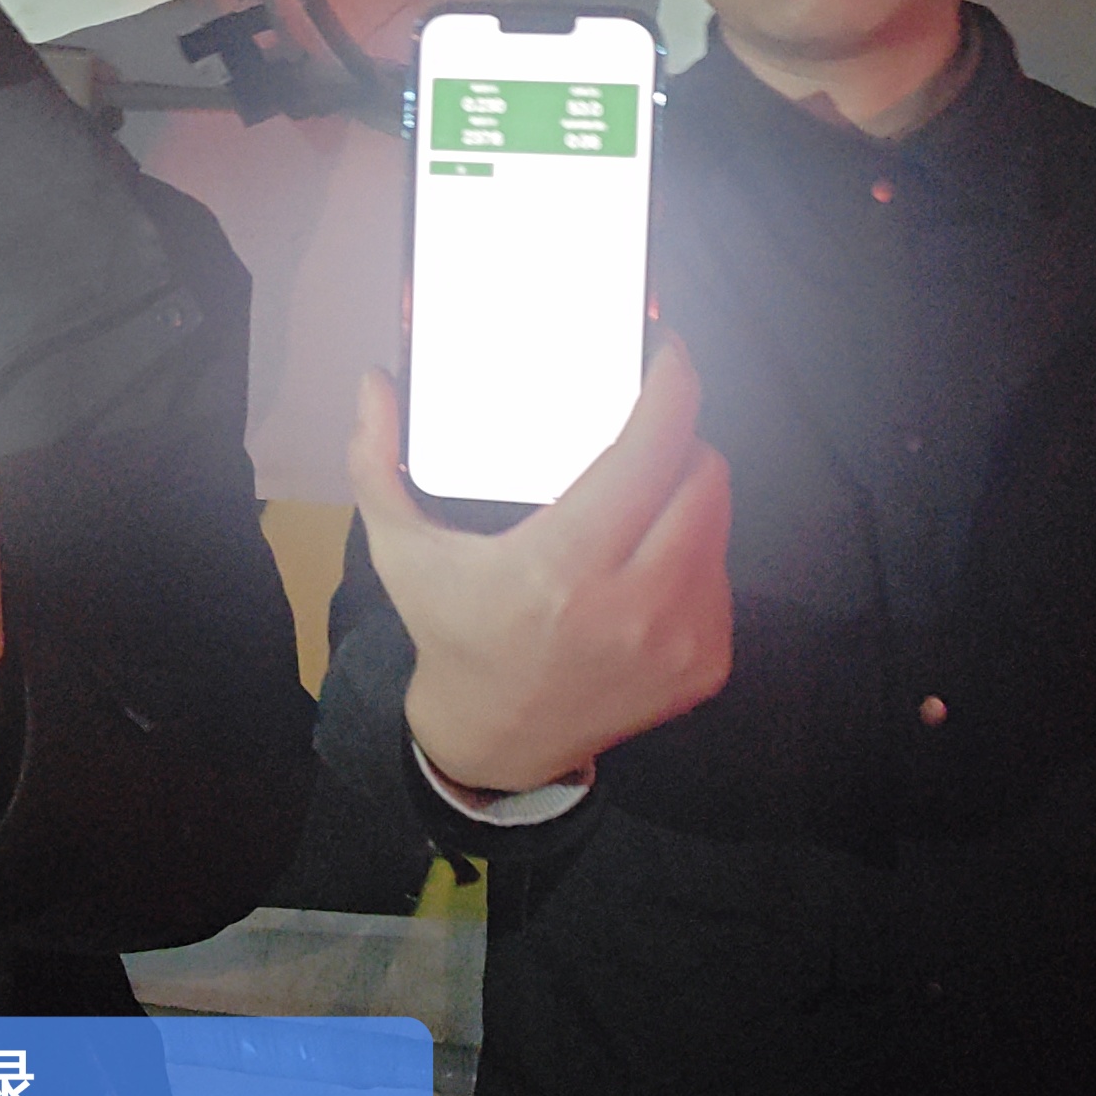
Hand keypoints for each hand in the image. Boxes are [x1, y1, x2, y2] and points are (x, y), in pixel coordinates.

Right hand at [348, 339, 732, 793]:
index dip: (671, 389)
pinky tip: (651, 555)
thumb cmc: (452, 631)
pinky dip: (695, 550)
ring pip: (718, 521)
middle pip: (703, 476)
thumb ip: (376, 462)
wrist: (496, 740)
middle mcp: (630, 607)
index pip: (649, 453)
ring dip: (689, 492)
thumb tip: (374, 381)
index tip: (667, 355)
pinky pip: (721, 573)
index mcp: (559, 568)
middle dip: (680, 438)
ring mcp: (677, 641)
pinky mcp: (704, 665)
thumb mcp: (401, 550)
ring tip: (644, 491)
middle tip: (646, 429)